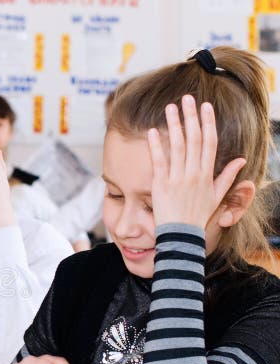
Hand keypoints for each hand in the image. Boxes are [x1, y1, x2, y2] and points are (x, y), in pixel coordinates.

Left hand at [147, 95, 245, 228]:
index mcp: (207, 174)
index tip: (206, 107)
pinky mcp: (161, 184)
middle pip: (194, 139)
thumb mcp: (217, 196)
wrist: (181, 234)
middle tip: (188, 98)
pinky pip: (159, 161)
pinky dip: (156, 146)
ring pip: (177, 146)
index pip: (210, 142)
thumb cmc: (198, 215)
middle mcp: (194, 173)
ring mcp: (177, 178)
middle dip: (191, 117)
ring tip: (171, 107)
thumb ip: (227, 176)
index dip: (208, 123)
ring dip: (174, 125)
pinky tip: (152, 131)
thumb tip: (241, 160)